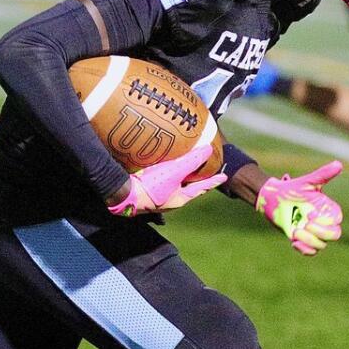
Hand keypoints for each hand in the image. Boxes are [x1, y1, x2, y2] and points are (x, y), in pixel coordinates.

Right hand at [107, 144, 226, 217]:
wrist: (124, 194)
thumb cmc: (152, 187)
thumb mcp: (176, 172)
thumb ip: (192, 161)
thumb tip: (209, 149)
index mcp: (180, 198)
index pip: (202, 188)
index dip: (213, 181)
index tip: (224, 177)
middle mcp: (170, 199)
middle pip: (187, 186)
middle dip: (195, 177)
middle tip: (202, 168)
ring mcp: (157, 196)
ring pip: (172, 183)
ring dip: (178, 173)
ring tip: (182, 163)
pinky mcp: (145, 189)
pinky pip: (158, 179)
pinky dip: (163, 171)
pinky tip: (159, 163)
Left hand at [255, 160, 343, 254]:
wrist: (273, 199)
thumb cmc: (291, 188)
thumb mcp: (308, 182)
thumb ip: (323, 175)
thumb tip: (339, 164)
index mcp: (327, 208)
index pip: (337, 220)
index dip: (328, 221)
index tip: (312, 215)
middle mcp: (322, 221)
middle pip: (334, 235)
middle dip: (322, 233)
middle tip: (306, 225)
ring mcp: (313, 231)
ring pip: (322, 245)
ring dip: (310, 241)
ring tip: (295, 232)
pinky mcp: (303, 239)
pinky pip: (310, 251)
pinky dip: (304, 250)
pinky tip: (294, 242)